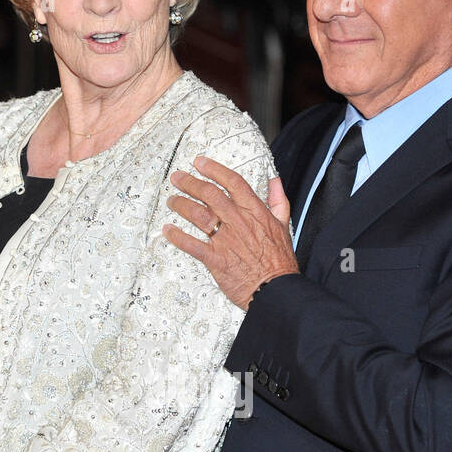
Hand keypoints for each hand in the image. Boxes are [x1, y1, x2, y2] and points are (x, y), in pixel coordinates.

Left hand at [163, 159, 298, 309]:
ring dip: (181, 204)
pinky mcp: (215, 259)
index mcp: (254, 212)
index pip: (231, 182)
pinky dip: (177, 236)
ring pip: (198, 215)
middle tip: (177, 178)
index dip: (213, 169)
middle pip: (209, 194)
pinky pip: (191, 244)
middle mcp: (237, 222)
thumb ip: (278, 201)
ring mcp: (225, 240)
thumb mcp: (283, 225)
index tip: (200, 163)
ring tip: (171, 200)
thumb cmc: (279, 261)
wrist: (276, 289)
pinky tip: (168, 230)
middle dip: (190, 182)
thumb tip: (274, 181)